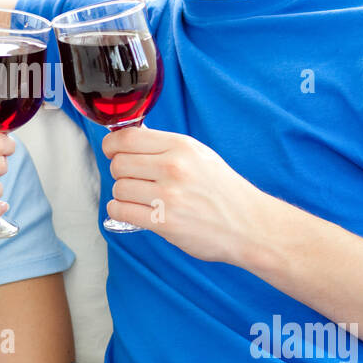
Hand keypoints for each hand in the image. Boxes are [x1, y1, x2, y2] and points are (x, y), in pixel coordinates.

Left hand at [103, 126, 276, 265]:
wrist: (250, 225)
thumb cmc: (224, 190)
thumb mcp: (200, 155)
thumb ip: (165, 146)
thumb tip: (129, 138)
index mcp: (181, 146)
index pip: (127, 138)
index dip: (112, 145)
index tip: (112, 151)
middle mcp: (174, 168)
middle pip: (118, 164)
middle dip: (119, 172)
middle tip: (133, 179)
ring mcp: (168, 196)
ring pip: (118, 188)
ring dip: (122, 195)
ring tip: (139, 198)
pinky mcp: (164, 223)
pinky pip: (121, 212)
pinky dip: (121, 212)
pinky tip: (133, 211)